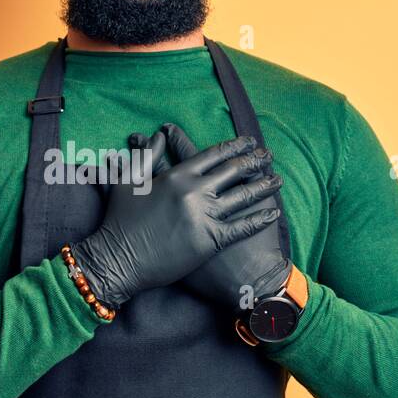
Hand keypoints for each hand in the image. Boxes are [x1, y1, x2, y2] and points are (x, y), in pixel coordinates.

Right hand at [69, 125, 282, 307]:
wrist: (118, 260)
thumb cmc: (121, 222)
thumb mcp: (129, 183)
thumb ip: (145, 157)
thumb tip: (157, 137)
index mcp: (177, 175)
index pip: (214, 154)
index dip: (235, 146)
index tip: (249, 142)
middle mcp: (194, 191)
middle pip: (233, 170)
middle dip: (255, 161)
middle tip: (269, 156)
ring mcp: (204, 216)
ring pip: (243, 196)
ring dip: (264, 186)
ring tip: (278, 180)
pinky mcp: (210, 240)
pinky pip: (242, 227)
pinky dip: (260, 219)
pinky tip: (273, 213)